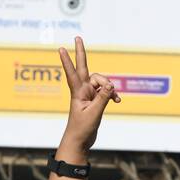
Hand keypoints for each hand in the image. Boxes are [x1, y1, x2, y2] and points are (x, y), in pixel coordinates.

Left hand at [57, 37, 119, 156]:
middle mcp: (82, 90)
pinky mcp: (94, 101)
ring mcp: (88, 94)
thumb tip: (111, 83)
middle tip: (77, 38)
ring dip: (109, 87)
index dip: (68, 61)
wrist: (80, 141)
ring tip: (116, 98)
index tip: (62, 49)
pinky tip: (117, 101)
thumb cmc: (82, 129)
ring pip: (101, 81)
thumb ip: (103, 97)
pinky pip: (105, 91)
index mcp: (78, 93)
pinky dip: (112, 94)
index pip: (72, 73)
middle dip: (81, 53)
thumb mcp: (94, 113)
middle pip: (84, 67)